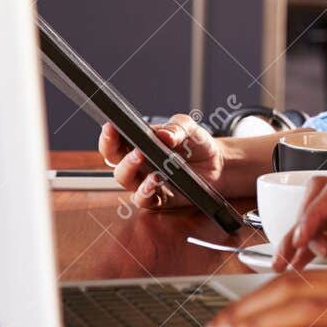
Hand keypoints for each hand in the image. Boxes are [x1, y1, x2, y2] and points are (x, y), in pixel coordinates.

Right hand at [97, 114, 229, 210]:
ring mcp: (145, 181)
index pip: (115, 141)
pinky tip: (156, 180)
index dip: (109, 136)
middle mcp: (138, 164)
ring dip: (130, 169)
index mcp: (139, 144)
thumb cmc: (196, 144)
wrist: (218, 165)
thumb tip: (164, 135)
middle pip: (114, 161)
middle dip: (114, 151)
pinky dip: (145, 191)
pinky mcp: (158, 198)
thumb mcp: (189, 128)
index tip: (111, 127)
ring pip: (125, 180)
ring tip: (142, 157)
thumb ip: (176, 128)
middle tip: (133, 146)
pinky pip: (143, 199)